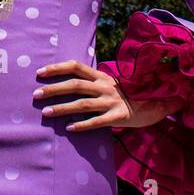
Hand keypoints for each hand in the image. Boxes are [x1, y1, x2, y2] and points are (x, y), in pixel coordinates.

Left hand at [34, 59, 181, 131]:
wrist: (157, 103)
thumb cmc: (128, 95)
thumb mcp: (111, 84)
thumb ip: (93, 83)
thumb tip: (66, 83)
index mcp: (102, 76)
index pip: (76, 66)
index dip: (57, 68)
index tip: (39, 73)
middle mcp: (105, 86)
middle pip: (75, 85)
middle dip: (53, 89)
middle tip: (35, 95)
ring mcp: (112, 101)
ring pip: (82, 103)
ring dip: (62, 108)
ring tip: (45, 113)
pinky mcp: (119, 117)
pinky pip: (98, 121)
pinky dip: (83, 125)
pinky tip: (69, 128)